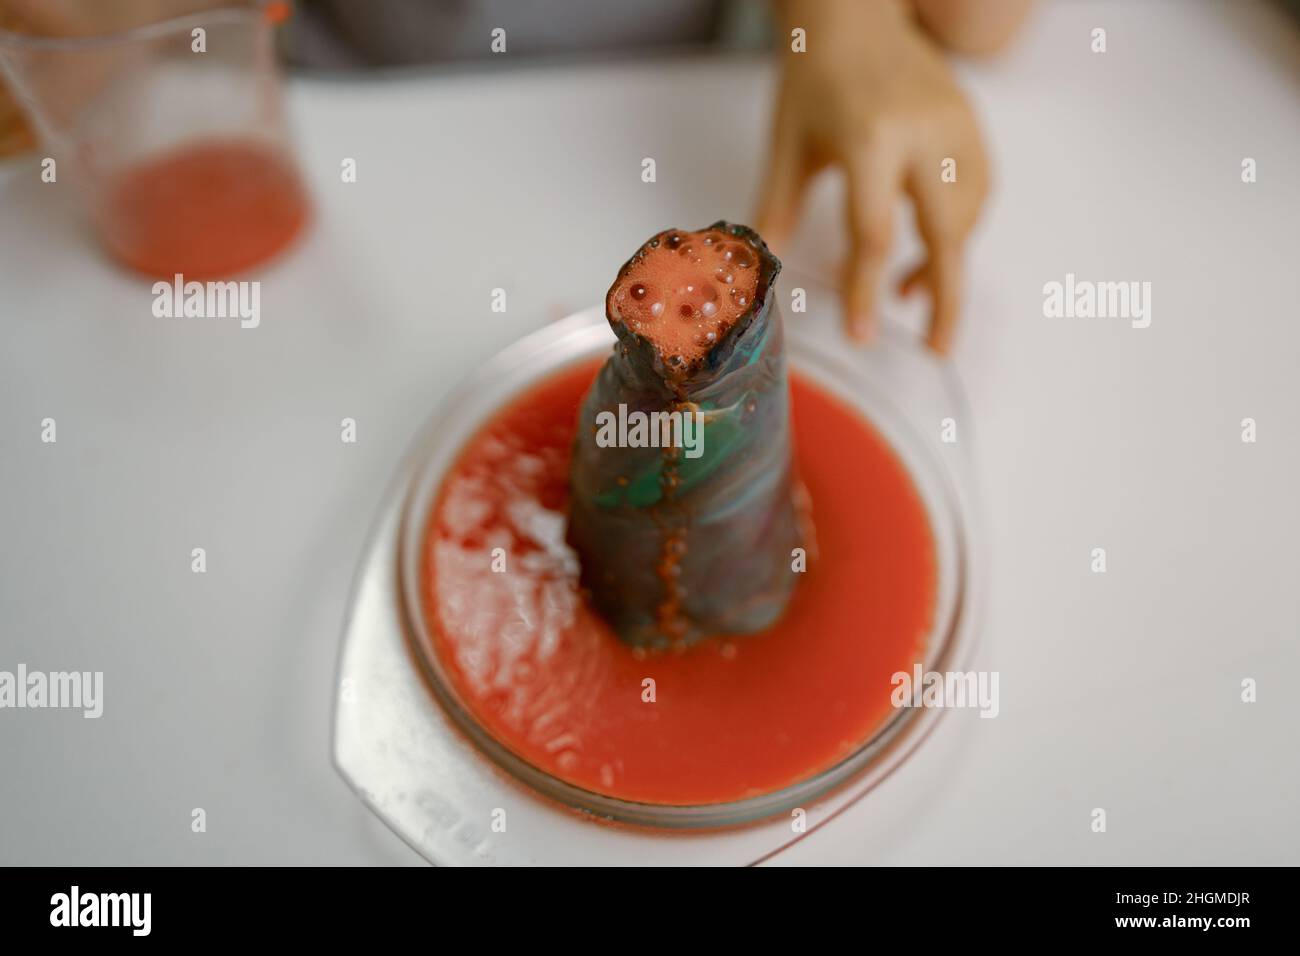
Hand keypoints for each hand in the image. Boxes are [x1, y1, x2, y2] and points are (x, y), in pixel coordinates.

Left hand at [756, 0, 989, 352]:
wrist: (855, 11)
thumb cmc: (815, 75)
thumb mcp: (786, 147)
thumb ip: (778, 212)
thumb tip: (763, 277)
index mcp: (870, 138)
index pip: (875, 233)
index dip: (867, 290)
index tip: (863, 334)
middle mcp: (924, 134)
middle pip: (947, 235)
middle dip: (946, 300)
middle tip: (936, 350)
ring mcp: (956, 127)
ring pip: (968, 217)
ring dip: (946, 263)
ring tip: (908, 290)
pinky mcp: (971, 124)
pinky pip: (980, 193)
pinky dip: (960, 230)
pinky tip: (930, 247)